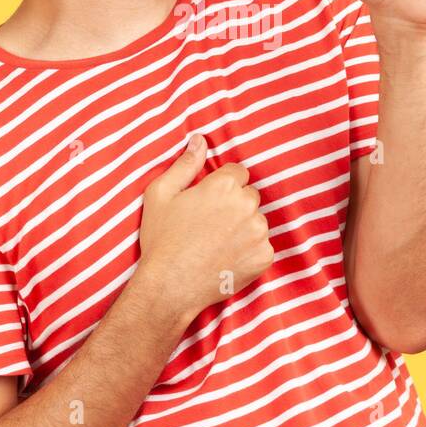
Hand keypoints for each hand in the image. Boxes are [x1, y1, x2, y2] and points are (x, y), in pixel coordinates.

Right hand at [135, 134, 273, 323]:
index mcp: (224, 185)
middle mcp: (246, 205)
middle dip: (235, 206)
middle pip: (249, 196)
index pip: (238, 173)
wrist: (170, 287)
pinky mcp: (264, 257)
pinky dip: (249, 252)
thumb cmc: (162, 239)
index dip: (222, 186)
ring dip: (244, 228)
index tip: (209, 203)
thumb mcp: (160, 194)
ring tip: (217, 244)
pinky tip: (227, 258)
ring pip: (257, 221)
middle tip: (210, 225)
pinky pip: (262, 246)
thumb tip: (199, 140)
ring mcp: (258, 232)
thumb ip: (185, 164)